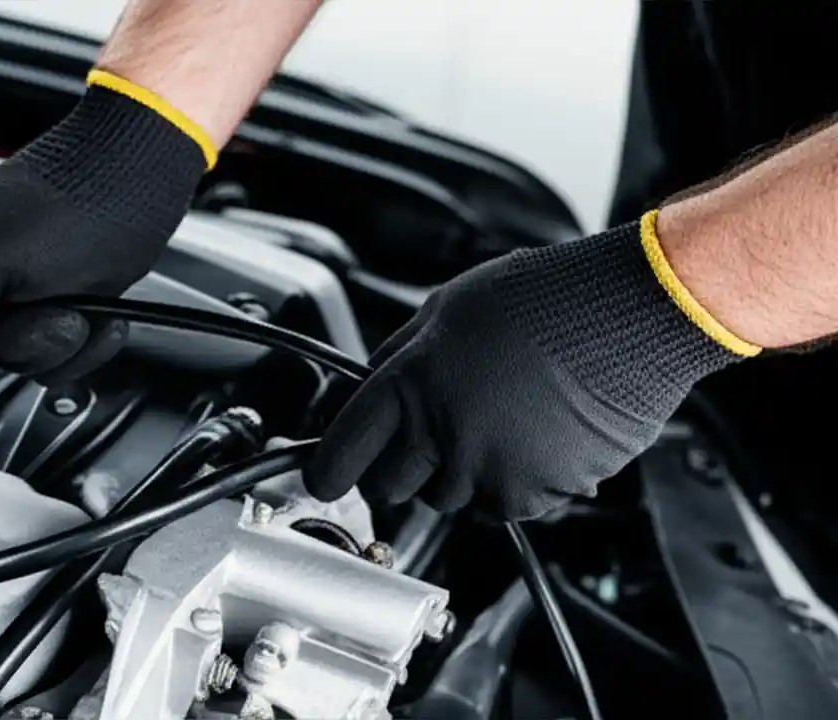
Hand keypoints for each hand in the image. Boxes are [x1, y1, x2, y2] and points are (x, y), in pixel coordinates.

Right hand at [0, 79, 207, 383]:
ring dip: (64, 341)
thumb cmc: (81, 203)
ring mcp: (21, 292)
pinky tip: (103, 311)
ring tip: (86, 304)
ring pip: (27, 358)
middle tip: (54, 314)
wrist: (143, 167)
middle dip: (22, 345)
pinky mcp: (62, 299)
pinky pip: (64, 351)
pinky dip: (90, 338)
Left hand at [303, 217, 744, 518]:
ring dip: (461, 473)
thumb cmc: (547, 298)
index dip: (327, 471)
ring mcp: (487, 470)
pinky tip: (535, 437)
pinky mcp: (533, 494)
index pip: (340, 453)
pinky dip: (513, 483)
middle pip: (388, 488)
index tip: (325, 478)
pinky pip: (502, 506)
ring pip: (448, 498)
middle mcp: (442, 433)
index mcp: (410, 382)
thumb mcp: (447, 306)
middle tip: (427, 439)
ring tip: (501, 420)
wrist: (629, 313)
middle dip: (397, 470)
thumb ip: (401, 355)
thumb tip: (370, 383)